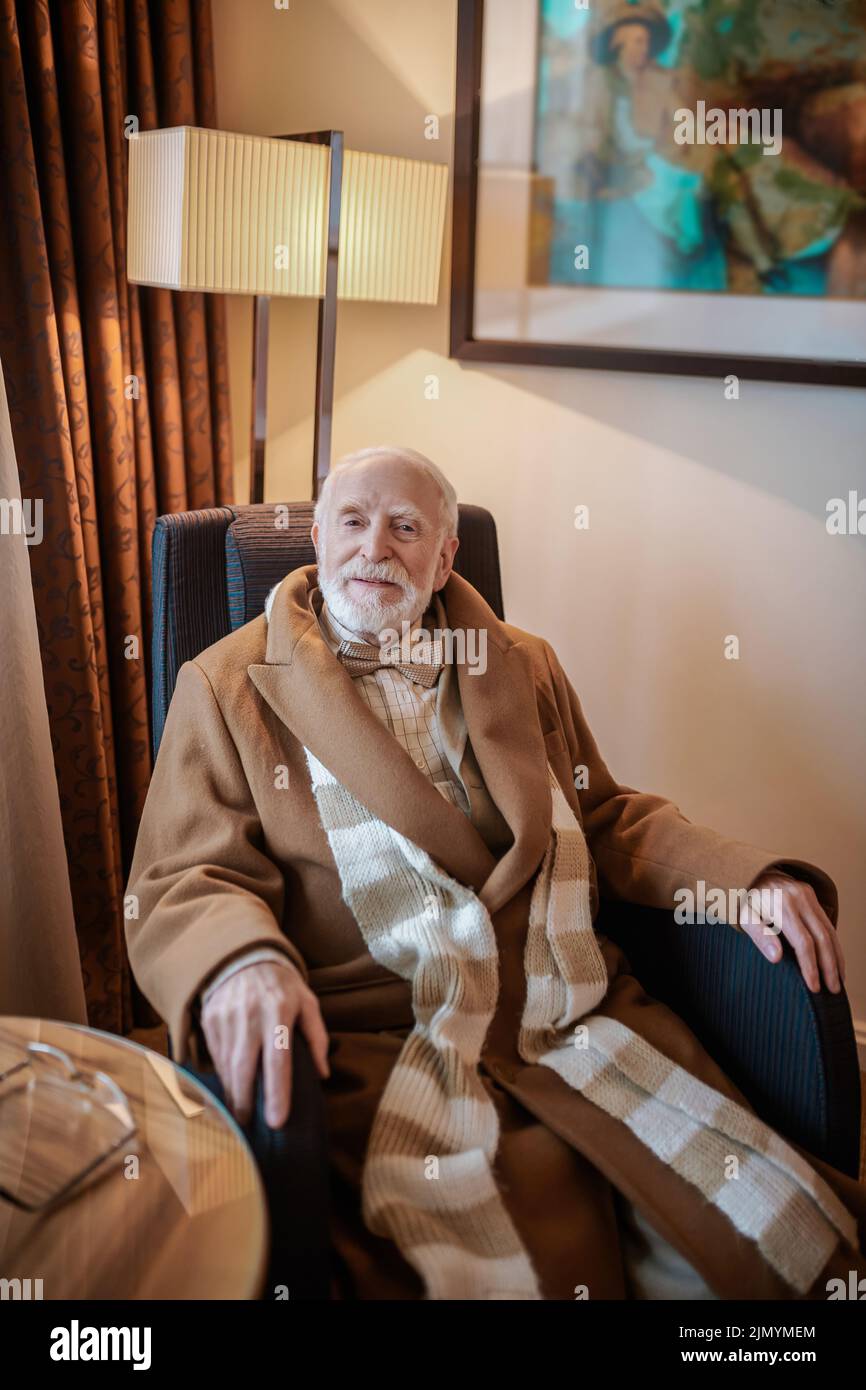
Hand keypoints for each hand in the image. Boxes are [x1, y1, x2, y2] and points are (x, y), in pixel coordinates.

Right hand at [200, 961, 329, 1128]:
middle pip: (244, 1069)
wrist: (245, 954)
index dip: (277, 1094)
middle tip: (247, 1126)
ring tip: (236, 1113)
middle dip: (244, 1102)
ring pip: (225, 1065)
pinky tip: (228, 1086)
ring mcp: (225, 1017)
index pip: (278, 1061)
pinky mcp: (209, 1018)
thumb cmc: (282, 984)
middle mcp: (249, 1016)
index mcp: (279, 1012)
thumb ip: (317, 1037)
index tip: (277, 1122)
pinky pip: (214, 1054)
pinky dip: (221, 1073)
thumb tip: (323, 1074)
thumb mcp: (307, 1002)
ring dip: (230, 1092)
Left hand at [741, 871, 845, 994]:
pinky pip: (827, 923)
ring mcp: (807, 895)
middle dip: (829, 967)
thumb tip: (776, 957)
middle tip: (832, 989)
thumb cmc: (744, 900)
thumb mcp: (743, 917)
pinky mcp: (811, 896)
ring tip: (838, 980)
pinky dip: (834, 944)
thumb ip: (759, 936)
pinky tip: (835, 960)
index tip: (814, 986)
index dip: (810, 966)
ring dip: (836, 957)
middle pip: (822, 938)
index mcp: (781, 905)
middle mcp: (798, 898)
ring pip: (829, 931)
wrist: (749, 873)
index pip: (803, 942)